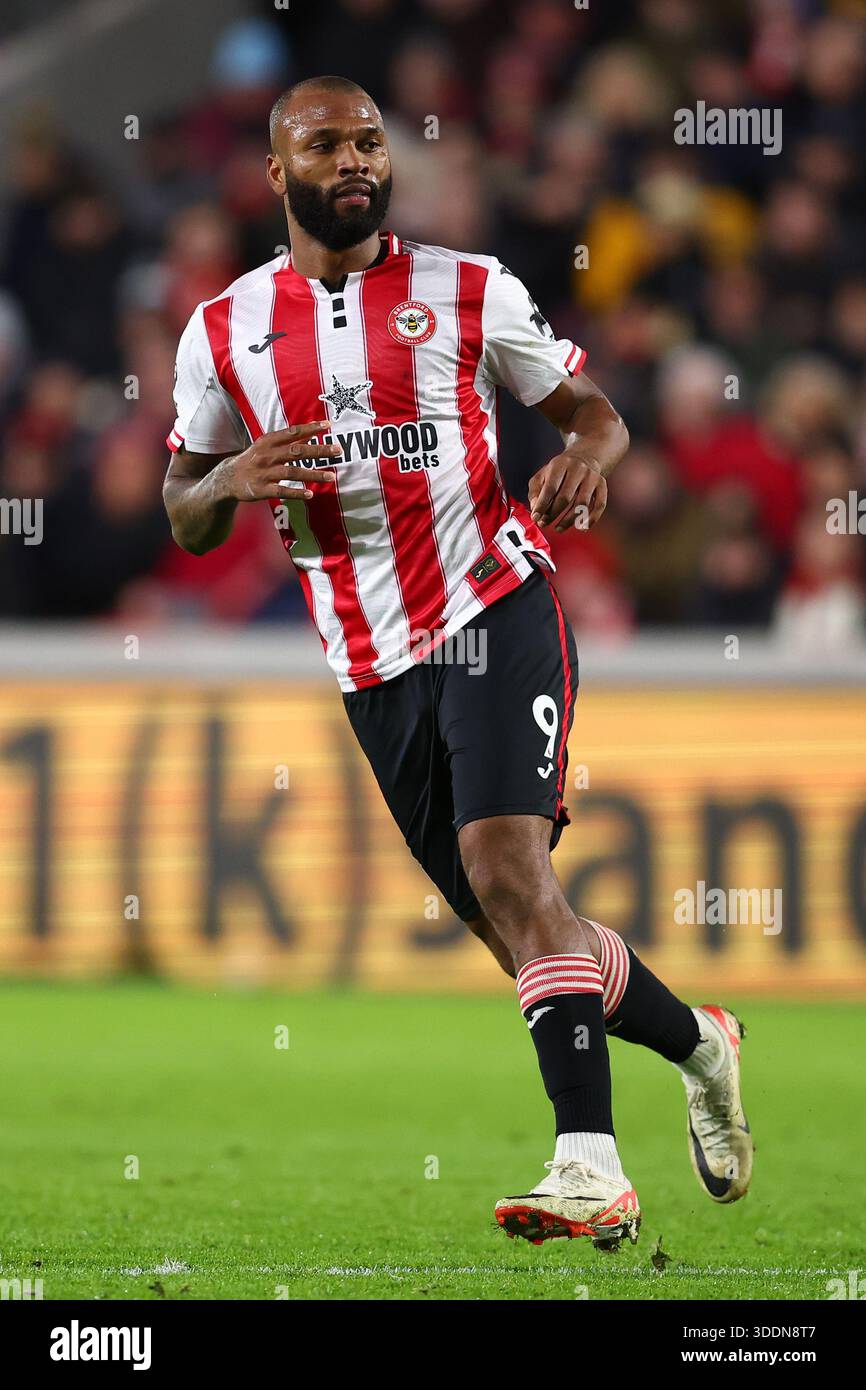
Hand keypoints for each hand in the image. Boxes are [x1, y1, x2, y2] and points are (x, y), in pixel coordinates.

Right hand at [218, 422, 340, 501]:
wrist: (227, 479)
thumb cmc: (253, 460)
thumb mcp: (265, 445)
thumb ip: (286, 440)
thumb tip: (310, 432)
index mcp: (268, 442)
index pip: (292, 432)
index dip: (310, 428)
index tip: (328, 426)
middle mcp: (267, 456)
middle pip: (297, 451)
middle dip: (318, 450)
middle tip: (338, 450)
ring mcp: (265, 473)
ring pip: (293, 473)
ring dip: (313, 475)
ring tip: (331, 477)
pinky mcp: (262, 490)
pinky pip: (282, 492)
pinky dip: (296, 493)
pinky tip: (310, 494)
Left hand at [528, 451, 607, 531]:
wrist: (582, 458)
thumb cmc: (558, 472)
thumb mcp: (542, 476)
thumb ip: (535, 491)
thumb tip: (535, 509)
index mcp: (560, 464)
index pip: (550, 488)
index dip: (542, 505)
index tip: (535, 518)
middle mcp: (578, 468)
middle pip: (565, 497)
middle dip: (553, 514)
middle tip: (544, 523)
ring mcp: (592, 476)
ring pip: (582, 504)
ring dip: (569, 520)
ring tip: (558, 528)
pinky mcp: (602, 484)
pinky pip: (600, 505)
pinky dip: (591, 519)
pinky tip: (581, 527)